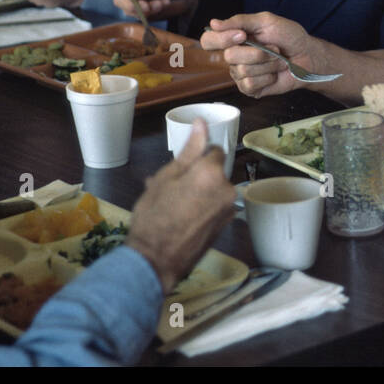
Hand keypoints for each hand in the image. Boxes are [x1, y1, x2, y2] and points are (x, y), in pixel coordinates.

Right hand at [126, 121, 235, 293]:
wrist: (155, 261)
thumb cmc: (154, 216)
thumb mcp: (166, 177)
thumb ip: (189, 149)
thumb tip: (201, 123)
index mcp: (213, 173)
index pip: (214, 150)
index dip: (196, 157)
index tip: (181, 168)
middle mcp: (228, 189)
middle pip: (215, 171)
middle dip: (197, 176)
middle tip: (171, 189)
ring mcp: (229, 210)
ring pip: (214, 189)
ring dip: (199, 192)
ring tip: (173, 205)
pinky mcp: (226, 225)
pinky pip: (215, 206)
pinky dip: (202, 207)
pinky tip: (182, 217)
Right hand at [200, 12, 315, 97]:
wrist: (307, 56)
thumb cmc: (289, 37)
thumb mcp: (266, 21)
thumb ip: (240, 21)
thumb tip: (213, 23)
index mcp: (234, 38)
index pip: (209, 40)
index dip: (221, 39)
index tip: (243, 35)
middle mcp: (234, 56)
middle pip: (229, 56)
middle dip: (258, 52)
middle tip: (273, 49)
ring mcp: (240, 74)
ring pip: (242, 71)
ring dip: (267, 65)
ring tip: (277, 61)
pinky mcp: (249, 88)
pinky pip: (249, 84)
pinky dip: (267, 77)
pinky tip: (274, 74)